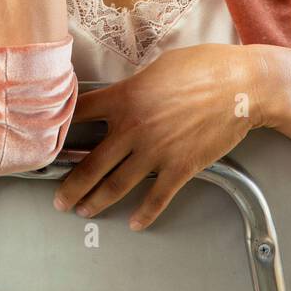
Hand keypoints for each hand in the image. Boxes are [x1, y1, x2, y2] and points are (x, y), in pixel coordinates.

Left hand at [52, 44, 273, 228]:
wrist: (242, 86)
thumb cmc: (203, 67)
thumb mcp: (158, 67)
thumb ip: (134, 87)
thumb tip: (123, 97)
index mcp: (125, 98)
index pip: (80, 114)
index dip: (60, 128)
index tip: (48, 140)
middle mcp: (133, 128)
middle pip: (89, 164)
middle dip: (70, 185)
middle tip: (57, 198)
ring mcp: (156, 152)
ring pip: (115, 185)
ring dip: (95, 201)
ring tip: (83, 210)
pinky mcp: (180, 168)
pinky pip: (156, 198)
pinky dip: (144, 214)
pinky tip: (134, 222)